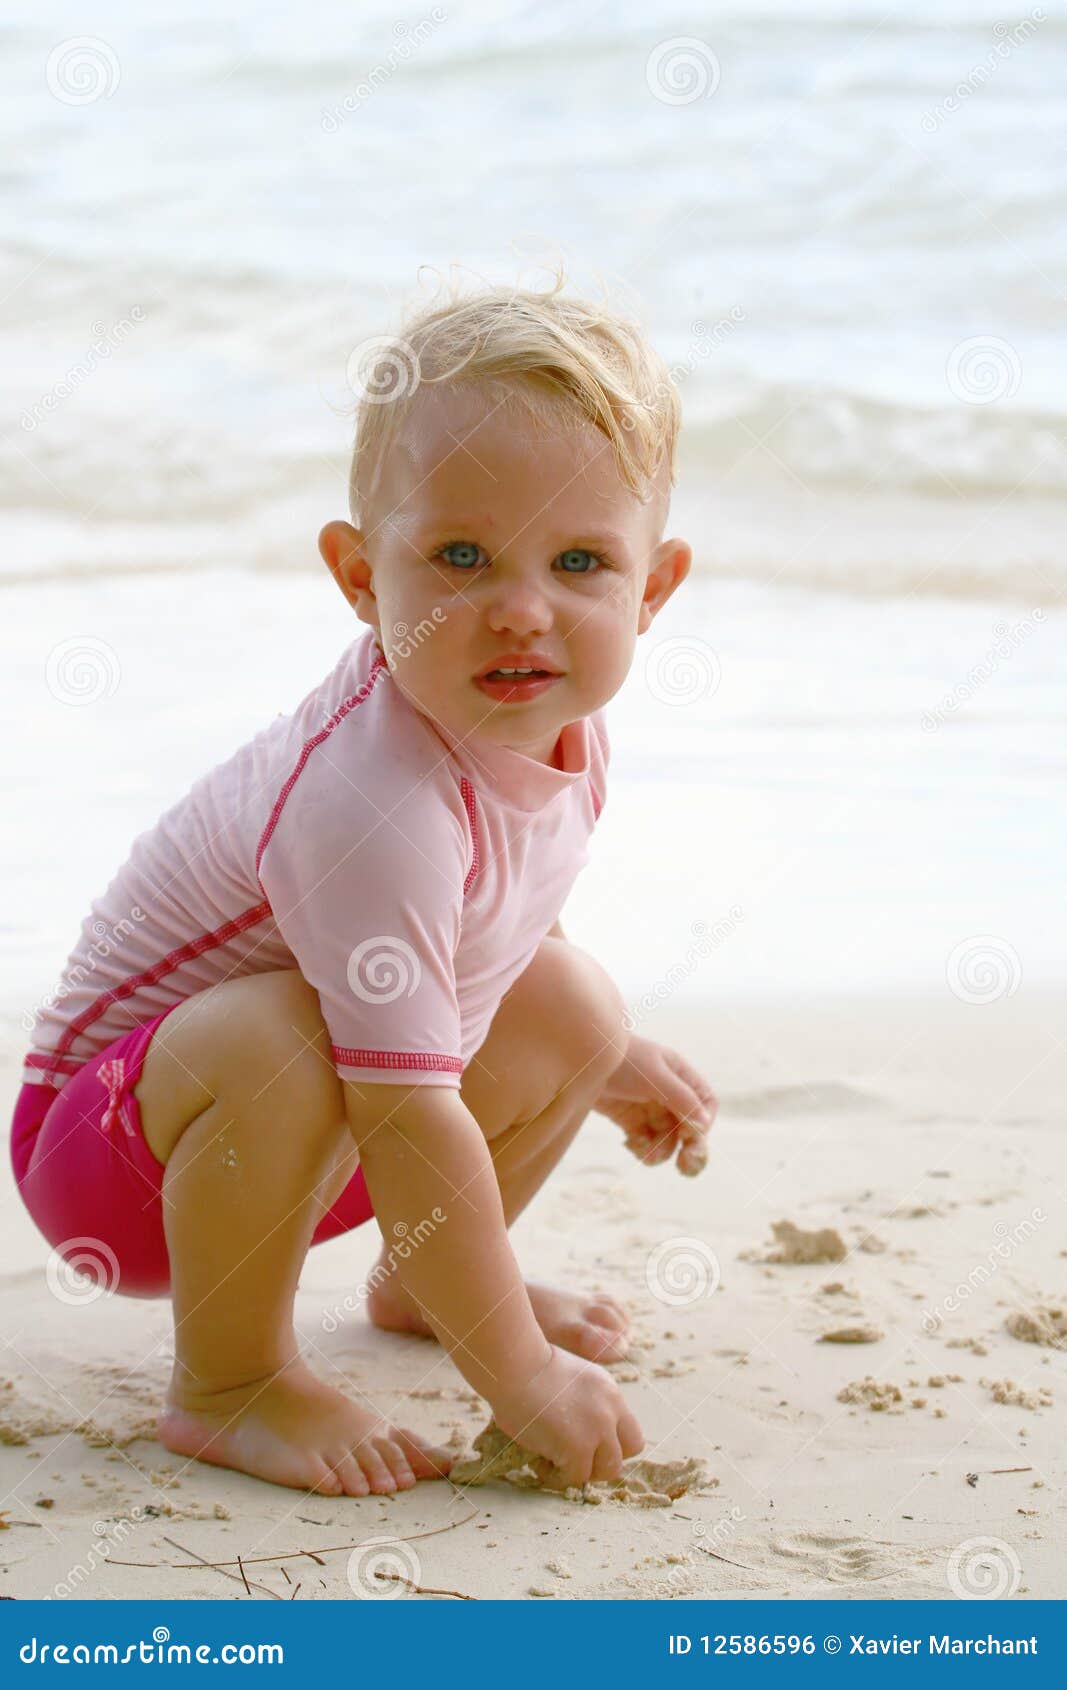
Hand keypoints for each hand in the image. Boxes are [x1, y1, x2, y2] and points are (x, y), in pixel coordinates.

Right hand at [493, 1347, 643, 1488]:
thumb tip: (575, 1430)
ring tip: (553, 1462)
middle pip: (628, 1453)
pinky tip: (539, 1463)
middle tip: (574, 1458)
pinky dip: (557, 1476)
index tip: (587, 1444)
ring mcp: (598, 1429)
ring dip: (582, 1471)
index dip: (612, 1444)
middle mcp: (611, 1410)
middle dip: (602, 1461)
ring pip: (607, 1470)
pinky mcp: (579, 1448)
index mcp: (609, 1392)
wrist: (515, 1366)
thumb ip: (585, 1404)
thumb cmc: (528, 1368)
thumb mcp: (571, 1378)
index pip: (631, 1432)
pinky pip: (576, 1477)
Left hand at [595, 1034, 716, 1175]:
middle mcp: (667, 1092)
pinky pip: (645, 1142)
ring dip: (660, 1151)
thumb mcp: (654, 1076)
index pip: (705, 1102)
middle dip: (689, 1147)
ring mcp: (648, 1106)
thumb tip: (704, 1123)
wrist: (578, 1058)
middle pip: (689, 1126)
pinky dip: (641, 1149)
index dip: (703, 1121)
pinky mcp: (628, 1119)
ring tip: (645, 1154)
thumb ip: (681, 1099)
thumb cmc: (620, 1059)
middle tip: (686, 1168)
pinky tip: (629, 1144)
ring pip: (667, 1138)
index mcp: (678, 1074)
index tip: (691, 1134)